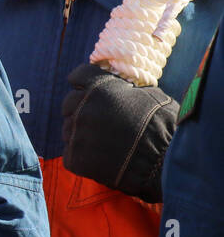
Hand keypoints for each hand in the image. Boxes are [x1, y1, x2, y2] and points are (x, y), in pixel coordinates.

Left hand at [61, 64, 175, 203]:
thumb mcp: (148, 94)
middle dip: (83, 109)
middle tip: (101, 121)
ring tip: (106, 142)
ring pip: (69, 129)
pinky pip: (70, 153)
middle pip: (70, 103)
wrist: (166, 160)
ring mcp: (75, 133)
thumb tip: (119, 88)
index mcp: (98, 87)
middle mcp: (81, 107)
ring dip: (82, 133)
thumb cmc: (164, 124)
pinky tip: (101, 158)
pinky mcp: (74, 157)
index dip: (86, 83)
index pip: (78, 76)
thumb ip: (123, 89)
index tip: (92, 90)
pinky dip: (82, 156)